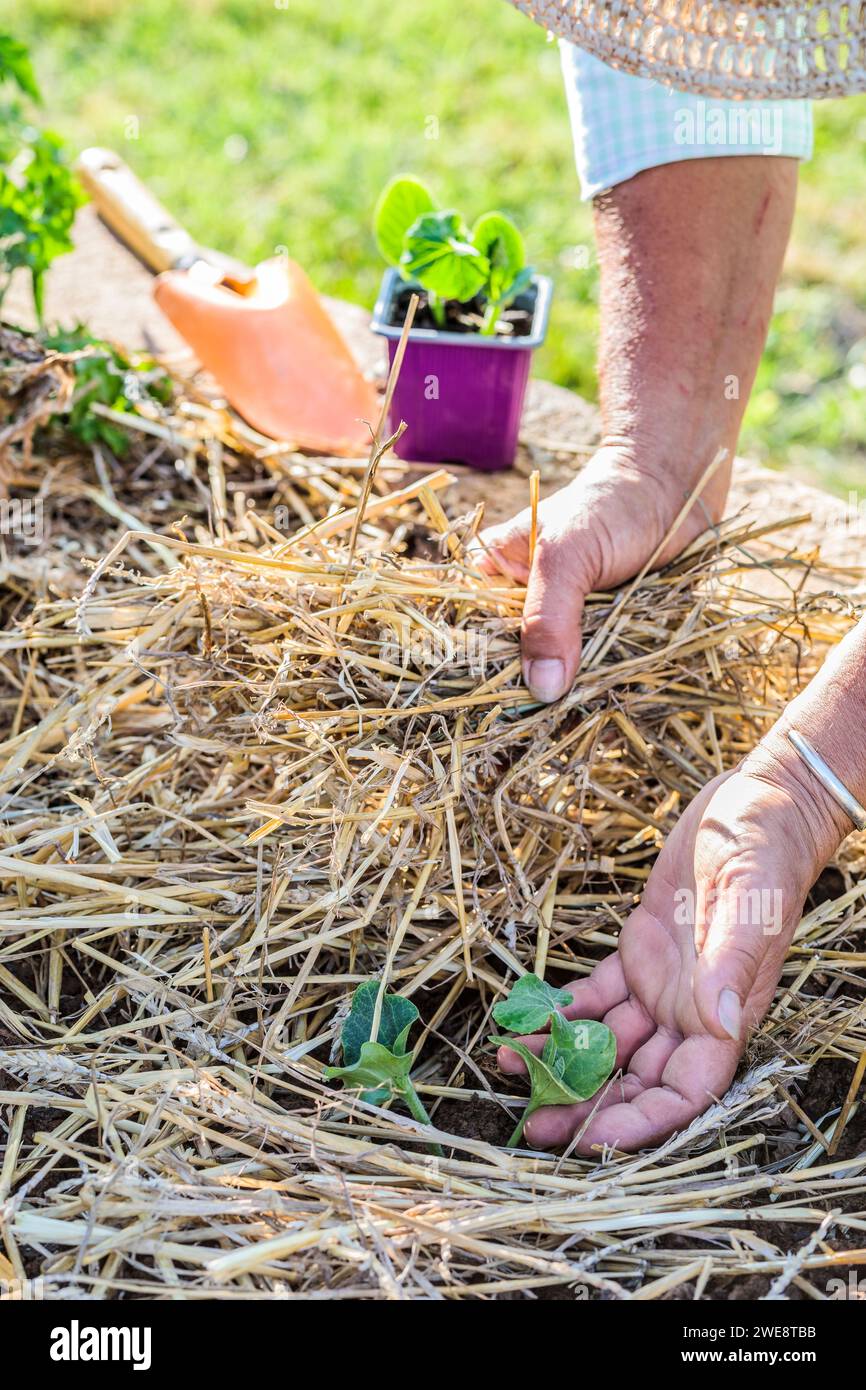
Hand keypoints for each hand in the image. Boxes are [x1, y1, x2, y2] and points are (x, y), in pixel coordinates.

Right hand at [471, 444, 730, 702]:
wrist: (676, 485)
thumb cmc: (610, 505)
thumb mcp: (567, 558)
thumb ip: (548, 620)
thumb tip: (541, 690)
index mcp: (496, 575)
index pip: (474, 634)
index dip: (485, 670)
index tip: (504, 706)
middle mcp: (526, 601)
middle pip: (518, 662)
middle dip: (538, 687)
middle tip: (552, 715)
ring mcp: (568, 619)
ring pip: (561, 671)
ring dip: (577, 690)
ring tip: (587, 709)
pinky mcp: (605, 631)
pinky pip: (598, 667)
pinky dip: (608, 680)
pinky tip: (614, 693)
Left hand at [497, 760, 843, 1152]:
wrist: (757, 803)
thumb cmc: (766, 854)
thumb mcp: (751, 908)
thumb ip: (732, 966)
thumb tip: (717, 1022)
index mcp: (725, 1015)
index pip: (683, 1093)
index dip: (639, 1123)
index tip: (589, 1139)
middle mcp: (692, 1010)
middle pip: (637, 1079)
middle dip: (588, 1104)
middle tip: (532, 1118)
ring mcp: (664, 981)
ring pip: (609, 1040)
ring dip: (563, 1057)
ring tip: (511, 1061)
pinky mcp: (639, 948)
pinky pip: (597, 992)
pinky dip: (563, 1008)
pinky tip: (527, 1017)